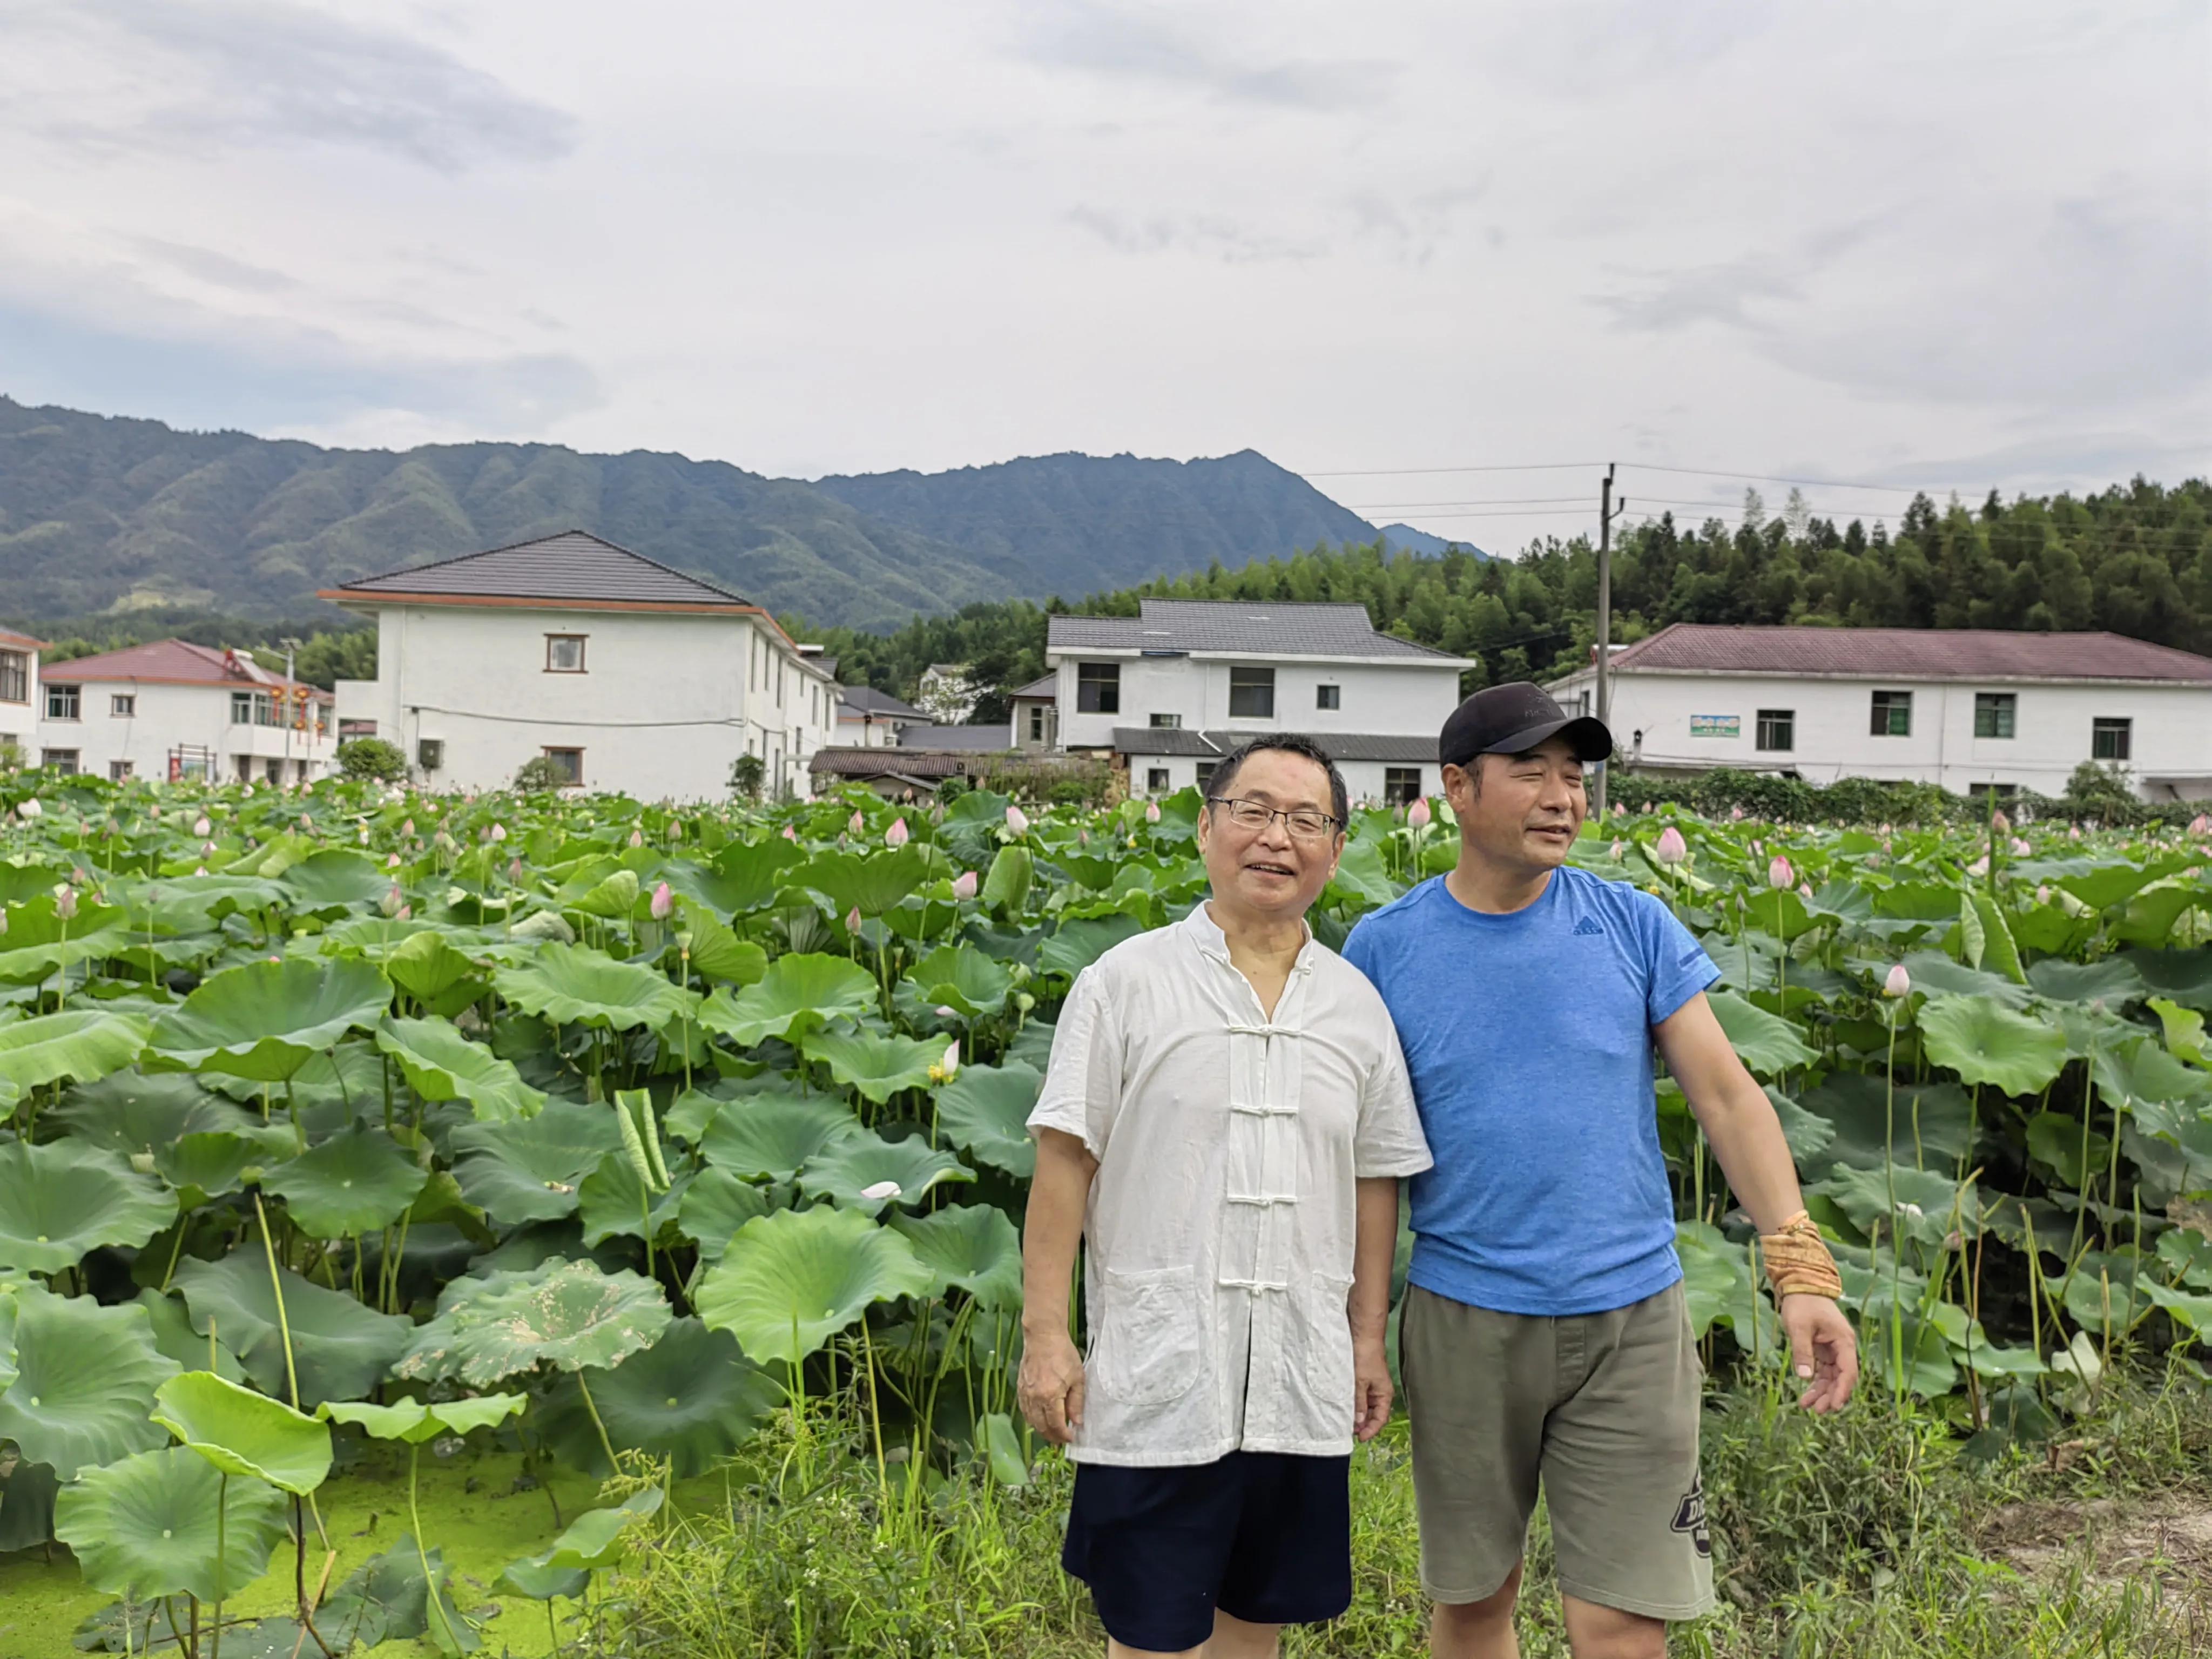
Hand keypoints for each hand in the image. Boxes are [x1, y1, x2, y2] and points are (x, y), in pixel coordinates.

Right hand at [1018, 1327, 1086, 1444]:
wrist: (1043, 1336)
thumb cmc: (1064, 1354)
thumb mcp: (1077, 1378)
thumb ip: (1076, 1403)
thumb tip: (1076, 1423)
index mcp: (1050, 1396)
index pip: (1056, 1425)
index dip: (1063, 1435)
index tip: (1071, 1438)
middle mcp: (1034, 1398)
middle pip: (1041, 1426)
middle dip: (1052, 1437)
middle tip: (1062, 1439)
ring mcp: (1025, 1394)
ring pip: (1031, 1421)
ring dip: (1042, 1430)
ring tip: (1052, 1432)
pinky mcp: (1019, 1389)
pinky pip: (1025, 1411)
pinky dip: (1032, 1419)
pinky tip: (1040, 1419)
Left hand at [1351, 1333, 1392, 1441]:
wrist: (1363, 1336)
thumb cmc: (1365, 1358)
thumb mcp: (1360, 1382)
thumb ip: (1359, 1403)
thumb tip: (1359, 1422)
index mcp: (1384, 1394)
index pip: (1380, 1419)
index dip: (1371, 1430)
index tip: (1359, 1438)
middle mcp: (1380, 1393)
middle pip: (1373, 1415)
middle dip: (1363, 1425)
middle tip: (1349, 1432)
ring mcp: (1372, 1387)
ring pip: (1366, 1407)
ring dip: (1358, 1415)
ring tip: (1345, 1422)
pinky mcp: (1363, 1381)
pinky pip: (1360, 1397)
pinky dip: (1354, 1404)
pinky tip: (1344, 1407)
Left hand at [1779, 1294, 1857, 1413]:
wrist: (1800, 1286)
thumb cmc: (1802, 1304)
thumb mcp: (1799, 1327)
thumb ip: (1802, 1352)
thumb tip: (1805, 1377)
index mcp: (1843, 1341)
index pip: (1848, 1371)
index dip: (1842, 1390)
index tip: (1834, 1406)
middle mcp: (1842, 1347)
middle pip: (1841, 1377)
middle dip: (1830, 1395)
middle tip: (1816, 1410)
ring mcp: (1833, 1349)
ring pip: (1832, 1377)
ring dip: (1822, 1392)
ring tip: (1806, 1406)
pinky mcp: (1823, 1350)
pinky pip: (1823, 1371)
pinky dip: (1816, 1382)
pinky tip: (1806, 1393)